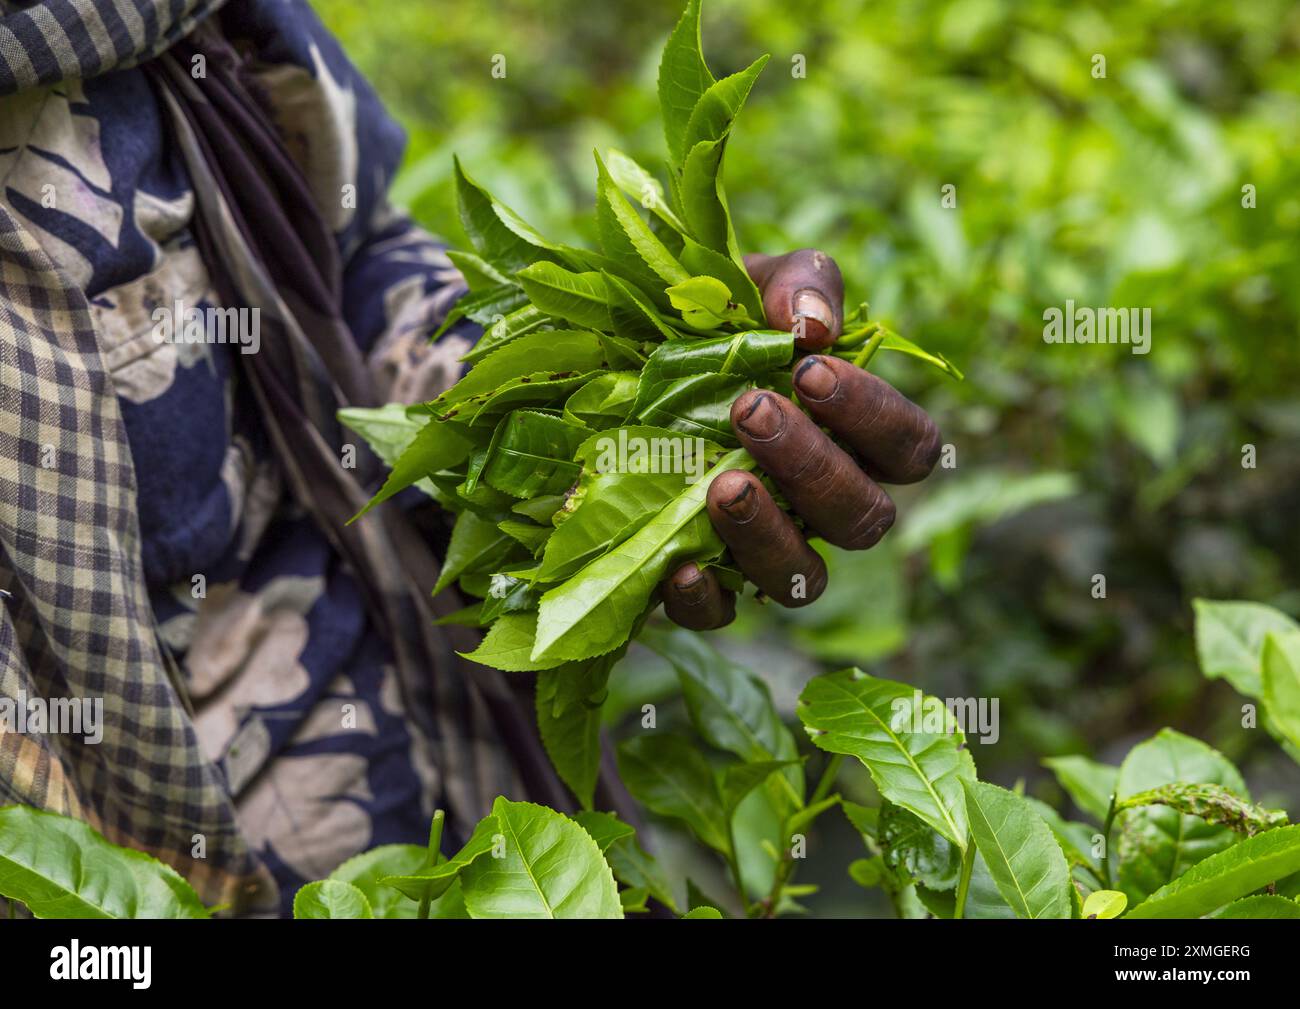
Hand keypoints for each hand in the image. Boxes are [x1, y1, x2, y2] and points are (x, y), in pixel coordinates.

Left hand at [661, 248, 941, 628]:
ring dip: (770, 534)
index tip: (810, 371)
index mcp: (851, 438)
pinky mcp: (704, 583)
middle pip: (864, 518)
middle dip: (814, 466)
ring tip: (723, 487)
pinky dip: (705, 598)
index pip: (908, 448)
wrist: (611, 363)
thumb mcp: (751, 284)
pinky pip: (721, 613)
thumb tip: (811, 325)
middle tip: (751, 412)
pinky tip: (679, 564)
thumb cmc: (708, 323)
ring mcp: (765, 549)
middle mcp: (819, 504)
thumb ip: (798, 283)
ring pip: (803, 579)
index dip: (874, 417)